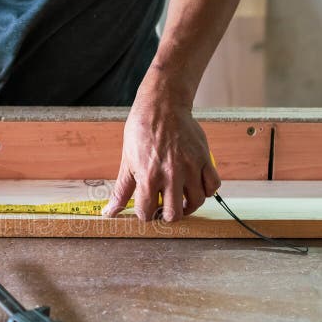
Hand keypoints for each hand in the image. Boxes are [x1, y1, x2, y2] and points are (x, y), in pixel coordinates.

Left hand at [102, 72, 220, 221]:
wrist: (162, 106)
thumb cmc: (141, 132)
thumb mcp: (127, 161)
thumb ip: (121, 190)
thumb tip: (109, 212)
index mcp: (148, 176)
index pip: (147, 212)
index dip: (145, 215)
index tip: (147, 209)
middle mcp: (171, 174)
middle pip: (174, 214)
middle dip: (167, 215)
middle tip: (164, 207)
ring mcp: (190, 166)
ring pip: (196, 202)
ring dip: (188, 205)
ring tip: (180, 199)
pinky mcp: (204, 158)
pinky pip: (213, 185)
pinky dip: (206, 190)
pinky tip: (195, 185)